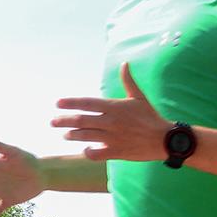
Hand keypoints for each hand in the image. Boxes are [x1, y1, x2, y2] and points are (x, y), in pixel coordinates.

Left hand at [52, 62, 167, 161]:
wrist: (164, 139)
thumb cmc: (151, 117)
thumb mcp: (138, 97)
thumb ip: (128, 81)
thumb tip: (124, 63)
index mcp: (114, 106)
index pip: (87, 103)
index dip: (70, 103)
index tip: (57, 104)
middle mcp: (110, 121)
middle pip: (81, 120)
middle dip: (64, 120)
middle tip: (53, 122)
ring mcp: (112, 137)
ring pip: (85, 136)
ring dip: (73, 135)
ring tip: (65, 134)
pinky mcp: (116, 151)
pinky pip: (96, 153)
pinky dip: (88, 152)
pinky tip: (84, 150)